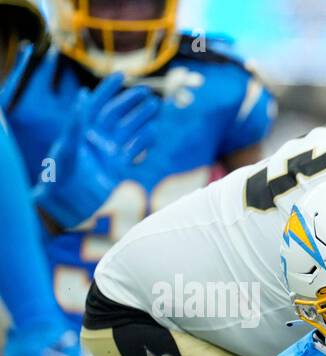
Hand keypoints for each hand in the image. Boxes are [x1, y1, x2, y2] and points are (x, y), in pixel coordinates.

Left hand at [33, 72, 161, 229]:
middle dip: (132, 102)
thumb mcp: (68, 146)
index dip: (109, 88)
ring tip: (156, 107)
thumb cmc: (61, 173)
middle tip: (148, 94)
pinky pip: (134, 151)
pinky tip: (155, 132)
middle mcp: (97, 138)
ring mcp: (109, 152)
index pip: (98, 103)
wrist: (67, 202)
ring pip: (129, 130)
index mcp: (83, 129)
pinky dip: (145, 143)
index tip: (122, 74)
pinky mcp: (117, 167)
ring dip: (142, 119)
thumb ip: (77, 123)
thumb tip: (85, 96)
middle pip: (118, 114)